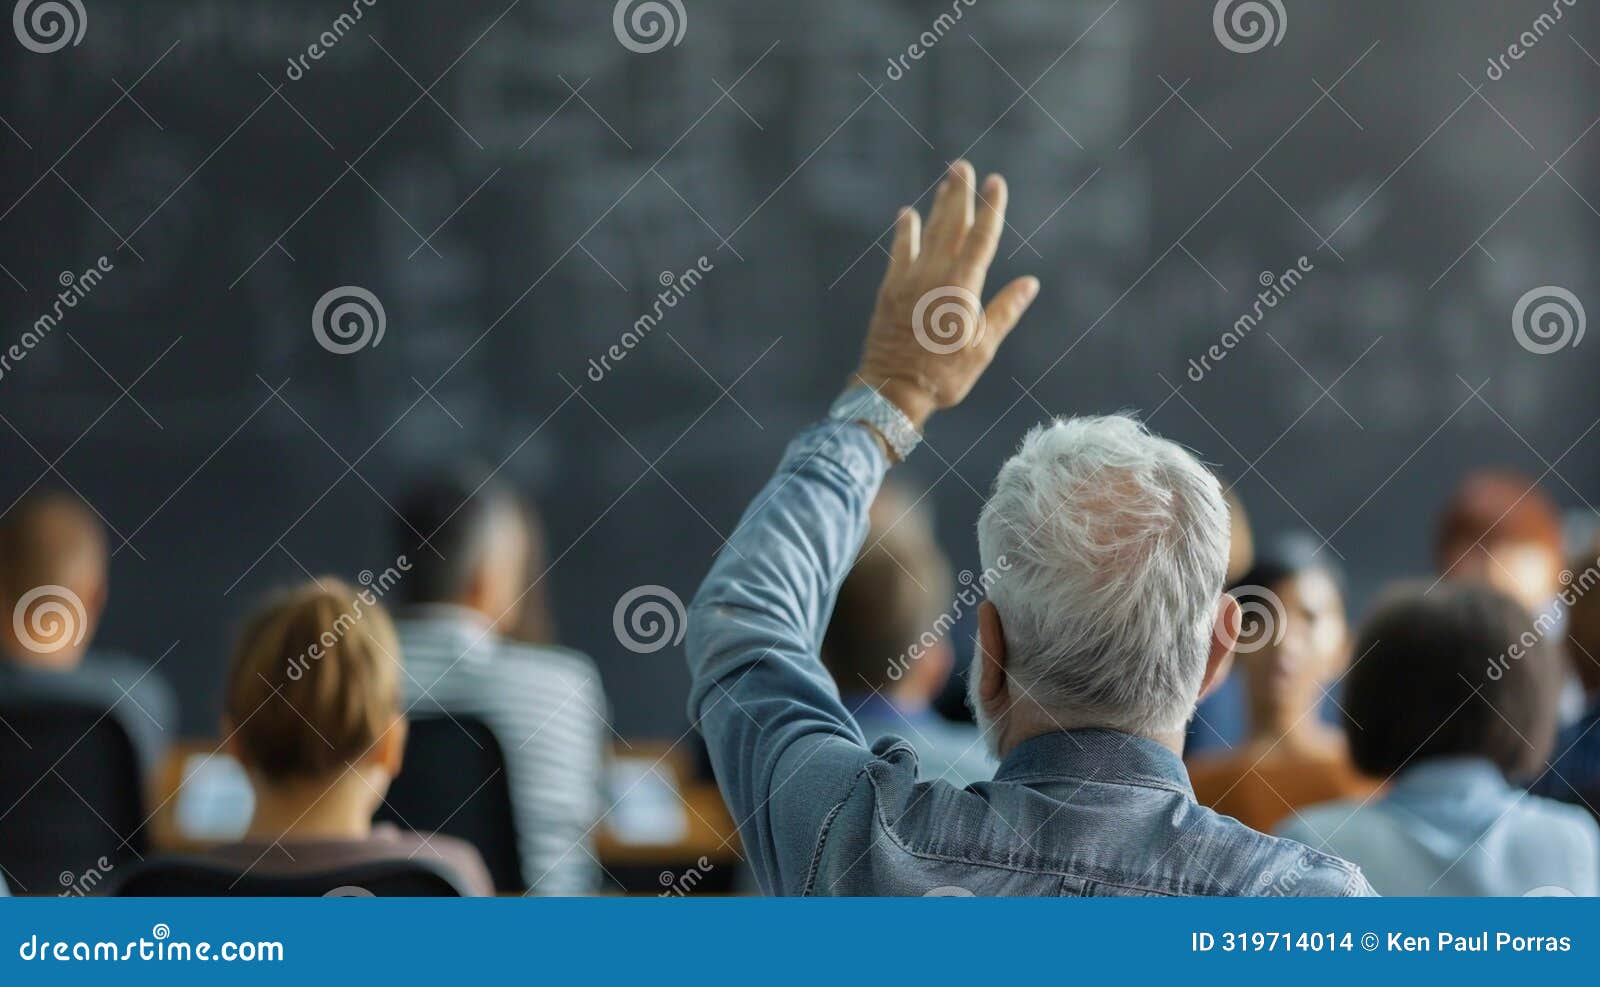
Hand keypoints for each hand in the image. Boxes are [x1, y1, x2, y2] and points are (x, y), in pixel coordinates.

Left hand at [853, 160, 1039, 430]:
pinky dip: (905, 232)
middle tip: (963, 167)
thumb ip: (1005, 310)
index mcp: (962, 288)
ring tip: (946, 181)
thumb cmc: (945, 374)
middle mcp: (935, 276)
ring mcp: (909, 280)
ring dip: (938, 206)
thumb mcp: (983, 346)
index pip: (981, 239)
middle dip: (960, 195)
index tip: (996, 181)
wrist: (894, 389)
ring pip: (927, 234)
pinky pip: (899, 252)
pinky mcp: (890, 290)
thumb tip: (1030, 283)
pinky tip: (907, 214)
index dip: (991, 209)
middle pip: (951, 227)